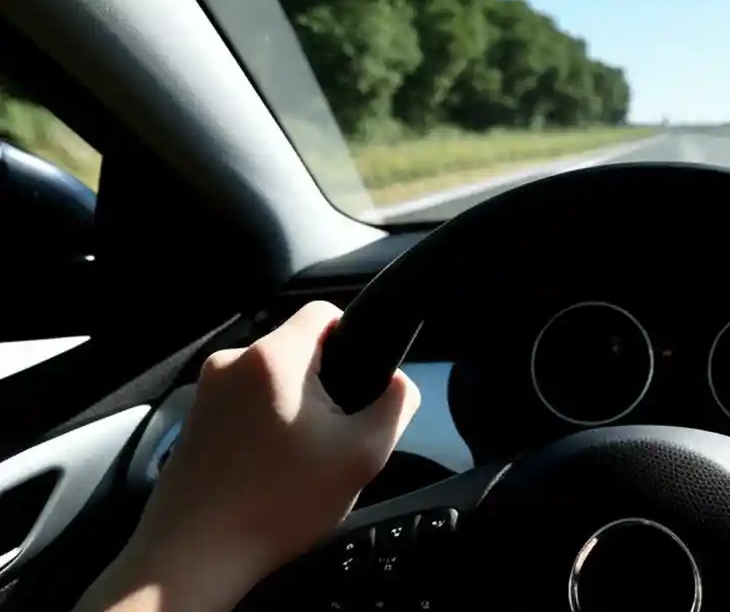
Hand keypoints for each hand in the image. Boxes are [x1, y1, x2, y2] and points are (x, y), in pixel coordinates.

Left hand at [88, 301, 419, 610]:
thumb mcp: (363, 455)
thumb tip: (398, 384)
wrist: (194, 555)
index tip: (358, 382)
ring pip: (271, 381)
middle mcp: (232, 362)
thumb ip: (395, 405)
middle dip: (323, 386)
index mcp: (273, 357)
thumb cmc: (277, 504)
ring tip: (299, 461)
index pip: (324, 312)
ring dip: (292, 410)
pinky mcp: (192, 421)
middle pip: (298, 350)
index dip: (353, 339)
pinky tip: (269, 472)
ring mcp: (205, 392)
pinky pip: (244, 406)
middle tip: (333, 436)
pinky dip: (263, 429)